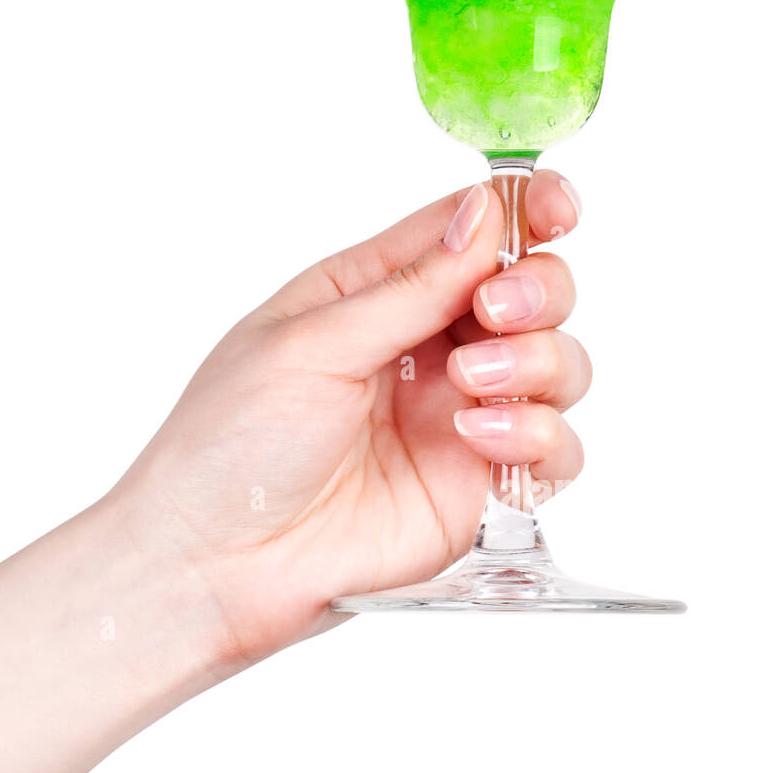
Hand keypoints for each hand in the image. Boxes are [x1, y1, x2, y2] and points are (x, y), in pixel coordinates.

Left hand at [110, 171, 590, 664]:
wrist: (215, 563)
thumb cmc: (229, 443)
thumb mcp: (309, 343)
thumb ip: (407, 287)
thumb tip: (482, 216)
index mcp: (373, 293)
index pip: (469, 231)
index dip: (526, 209)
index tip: (558, 209)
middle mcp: (426, 348)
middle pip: (532, 290)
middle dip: (536, 289)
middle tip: (495, 310)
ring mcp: (457, 416)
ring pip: (559, 363)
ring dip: (537, 361)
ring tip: (472, 384)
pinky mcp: (477, 488)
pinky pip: (555, 450)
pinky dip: (539, 435)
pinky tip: (480, 439)